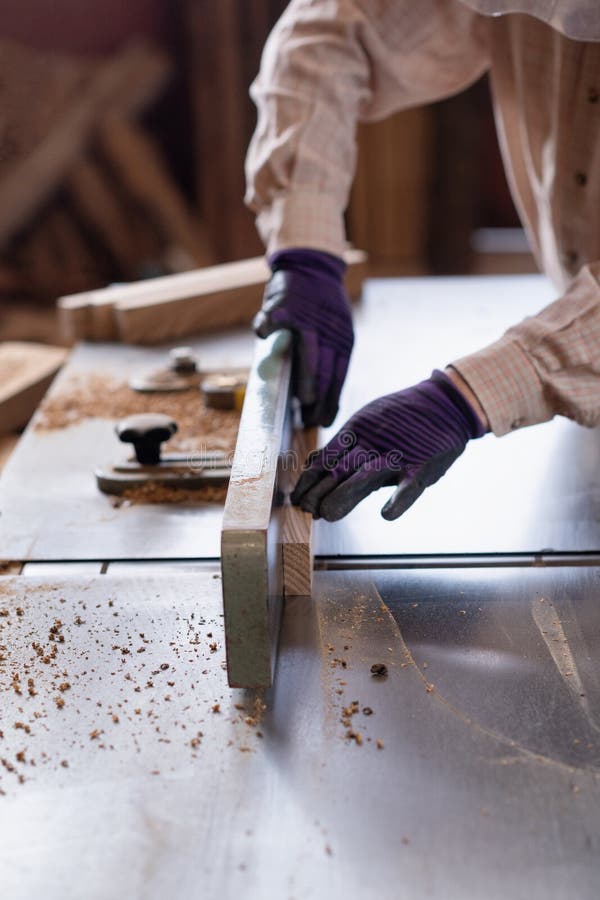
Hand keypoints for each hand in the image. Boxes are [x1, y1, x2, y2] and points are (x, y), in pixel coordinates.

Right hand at [253, 248, 353, 426]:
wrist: (311, 264)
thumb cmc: (320, 305)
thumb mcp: (334, 329)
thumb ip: (327, 359)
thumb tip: (317, 400)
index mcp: (343, 338)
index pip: (339, 376)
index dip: (331, 401)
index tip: (324, 421)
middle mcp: (328, 329)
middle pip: (327, 370)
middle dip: (320, 399)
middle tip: (312, 420)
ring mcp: (305, 319)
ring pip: (308, 355)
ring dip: (307, 381)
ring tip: (305, 403)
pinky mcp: (282, 309)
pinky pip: (272, 333)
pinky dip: (267, 348)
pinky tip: (266, 367)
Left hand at [291, 369, 486, 520]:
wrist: (446, 405)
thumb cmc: (402, 422)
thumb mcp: (369, 427)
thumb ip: (344, 448)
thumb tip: (311, 468)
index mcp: (356, 435)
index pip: (324, 460)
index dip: (308, 480)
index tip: (296, 499)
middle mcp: (372, 445)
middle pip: (339, 470)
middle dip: (319, 491)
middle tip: (306, 510)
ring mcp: (397, 456)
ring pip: (366, 477)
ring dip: (345, 495)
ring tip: (328, 513)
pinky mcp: (422, 468)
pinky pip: (408, 487)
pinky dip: (398, 501)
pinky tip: (387, 514)